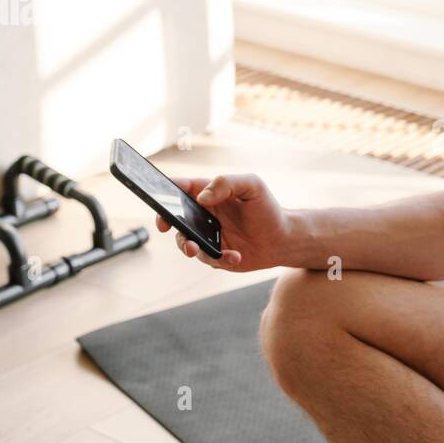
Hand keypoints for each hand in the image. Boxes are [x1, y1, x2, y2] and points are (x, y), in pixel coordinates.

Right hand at [156, 174, 289, 271]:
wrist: (284, 239)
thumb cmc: (268, 208)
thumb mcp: (252, 186)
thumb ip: (226, 183)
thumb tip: (201, 197)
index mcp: (210, 193)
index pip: (181, 188)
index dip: (165, 191)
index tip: (159, 197)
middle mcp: (204, 215)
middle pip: (175, 217)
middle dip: (166, 221)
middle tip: (165, 226)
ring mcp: (208, 236)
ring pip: (186, 242)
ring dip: (188, 246)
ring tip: (195, 249)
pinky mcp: (216, 254)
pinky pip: (209, 258)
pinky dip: (220, 258)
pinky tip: (235, 255)